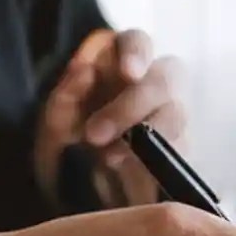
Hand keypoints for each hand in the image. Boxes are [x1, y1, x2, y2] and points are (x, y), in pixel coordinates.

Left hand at [34, 29, 188, 210]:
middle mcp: (151, 87)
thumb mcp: (53, 123)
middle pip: (166, 77)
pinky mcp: (180, 152)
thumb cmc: (65, 146)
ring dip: (148, 135)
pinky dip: (159, 160)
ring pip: (178, 114)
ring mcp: (170, 120)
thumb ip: (65, 97)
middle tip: (96, 135)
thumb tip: (85, 70)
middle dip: (136, 103)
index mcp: (119, 66)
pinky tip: (134, 171)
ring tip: (109, 160)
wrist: (75, 193)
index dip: (137, 53)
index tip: (129, 73)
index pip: (137, 42)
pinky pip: (182, 151)